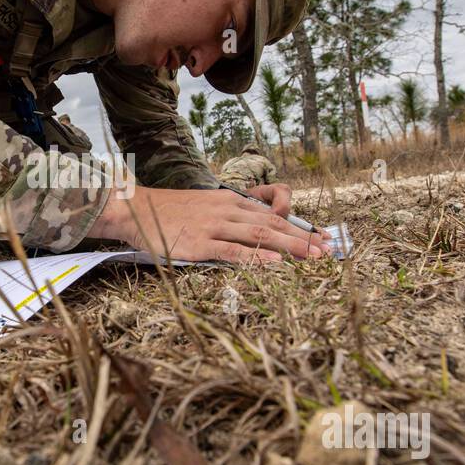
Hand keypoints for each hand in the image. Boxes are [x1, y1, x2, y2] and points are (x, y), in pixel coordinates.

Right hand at [91, 185, 326, 262]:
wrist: (137, 209)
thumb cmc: (171, 212)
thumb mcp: (206, 205)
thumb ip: (230, 215)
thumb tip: (255, 229)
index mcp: (230, 201)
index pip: (272, 213)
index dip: (299, 226)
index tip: (320, 237)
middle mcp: (227, 210)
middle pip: (273, 223)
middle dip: (303, 237)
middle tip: (328, 250)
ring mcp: (214, 226)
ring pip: (259, 235)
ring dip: (289, 246)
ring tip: (313, 256)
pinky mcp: (200, 243)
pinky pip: (233, 251)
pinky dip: (256, 257)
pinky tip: (275, 262)